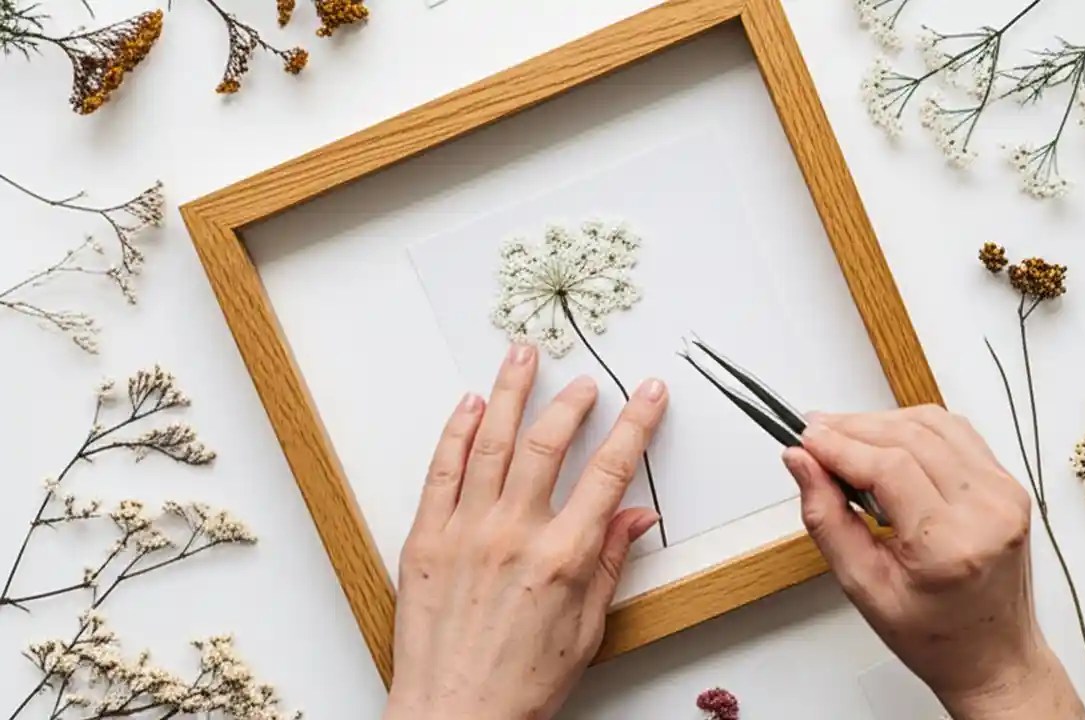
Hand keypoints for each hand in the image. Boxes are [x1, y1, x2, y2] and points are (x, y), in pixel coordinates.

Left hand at [385, 344, 667, 719]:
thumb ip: (612, 562)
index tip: (648, 394)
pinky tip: (470, 405)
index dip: (635, 424)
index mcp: (563, 557)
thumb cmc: (520, 684)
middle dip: (572, 401)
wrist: (453, 717)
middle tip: (584, 381)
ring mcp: (464, 531)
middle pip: (548, 443)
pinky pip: (442, 469)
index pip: (609, 471)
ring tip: (521, 356)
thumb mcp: (588, 630)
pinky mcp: (425, 539)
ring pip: (490, 441)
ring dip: (510, 391)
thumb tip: (636, 514)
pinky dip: (456, 431)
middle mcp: (514, 534)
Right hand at [783, 406, 1084, 719]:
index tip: (805, 440)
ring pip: (934, 424)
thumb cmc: (935, 636)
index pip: (888, 467)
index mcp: (950, 545)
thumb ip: (827, 519)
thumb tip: (801, 463)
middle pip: (910, 436)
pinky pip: (957, 433)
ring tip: (844, 437)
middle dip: (853, 427)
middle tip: (814, 434)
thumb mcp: (863, 587)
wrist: (993, 656)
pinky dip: (914, 428)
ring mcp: (1004, 494)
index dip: (839, 445)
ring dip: (882, 422)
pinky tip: (886, 441)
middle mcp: (986, 511)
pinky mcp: (1008, 485)